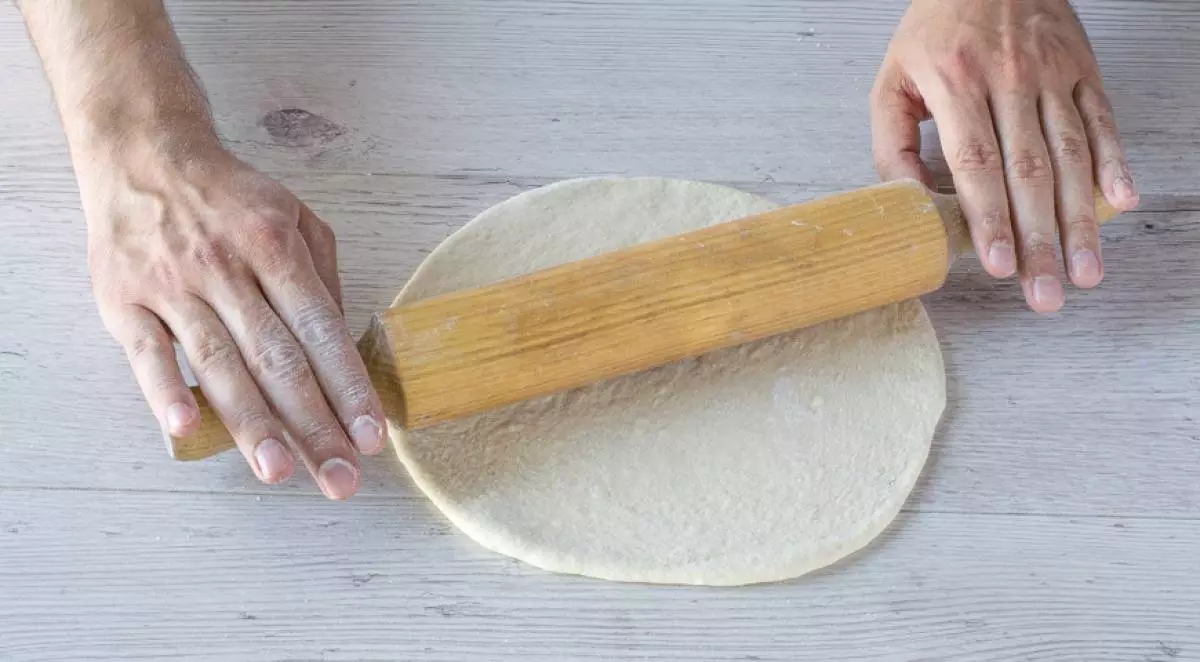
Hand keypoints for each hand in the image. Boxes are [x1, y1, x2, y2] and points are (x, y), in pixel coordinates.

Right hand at [83, 138, 385, 498]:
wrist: (143, 157)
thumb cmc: (231, 198)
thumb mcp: (296, 216)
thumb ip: (324, 277)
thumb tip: (345, 345)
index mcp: (276, 248)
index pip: (322, 331)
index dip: (349, 388)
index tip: (371, 437)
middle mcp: (228, 269)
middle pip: (278, 359)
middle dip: (313, 425)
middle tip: (339, 479)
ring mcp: (174, 285)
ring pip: (218, 363)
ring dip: (250, 422)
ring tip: (279, 470)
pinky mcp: (125, 300)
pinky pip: (148, 352)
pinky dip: (164, 390)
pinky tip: (186, 429)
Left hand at [870, 0, 1139, 312]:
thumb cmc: (937, 30)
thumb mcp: (893, 80)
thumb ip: (891, 143)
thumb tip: (905, 203)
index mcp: (955, 84)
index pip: (975, 163)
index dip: (988, 218)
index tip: (998, 265)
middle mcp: (1009, 81)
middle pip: (1029, 173)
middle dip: (1040, 240)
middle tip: (1046, 294)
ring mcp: (1052, 75)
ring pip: (1072, 156)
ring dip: (1081, 219)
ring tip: (1084, 272)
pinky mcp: (1083, 70)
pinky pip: (1103, 121)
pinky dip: (1116, 162)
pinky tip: (1121, 202)